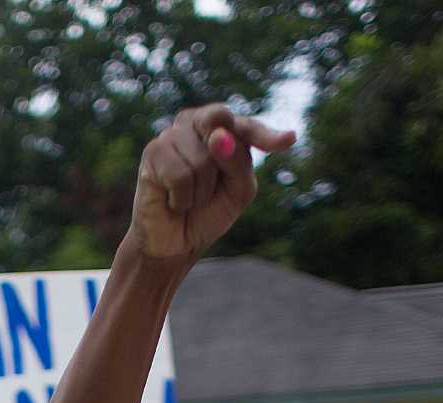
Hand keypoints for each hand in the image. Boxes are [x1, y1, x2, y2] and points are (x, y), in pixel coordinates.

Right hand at [127, 105, 296, 261]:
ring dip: (200, 191)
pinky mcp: (152, 152)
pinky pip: (180, 175)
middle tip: (212, 189)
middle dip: (223, 160)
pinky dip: (182, 198)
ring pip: (202, 159)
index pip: (247, 126)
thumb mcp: (238, 192)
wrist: (175, 243)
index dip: (266, 135)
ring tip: (190, 198)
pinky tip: (174, 201)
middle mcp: (196, 124)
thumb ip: (238, 163)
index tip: (289, 141)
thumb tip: (217, 136)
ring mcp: (172, 135)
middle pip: (219, 119)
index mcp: (223, 130)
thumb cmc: (208, 213)